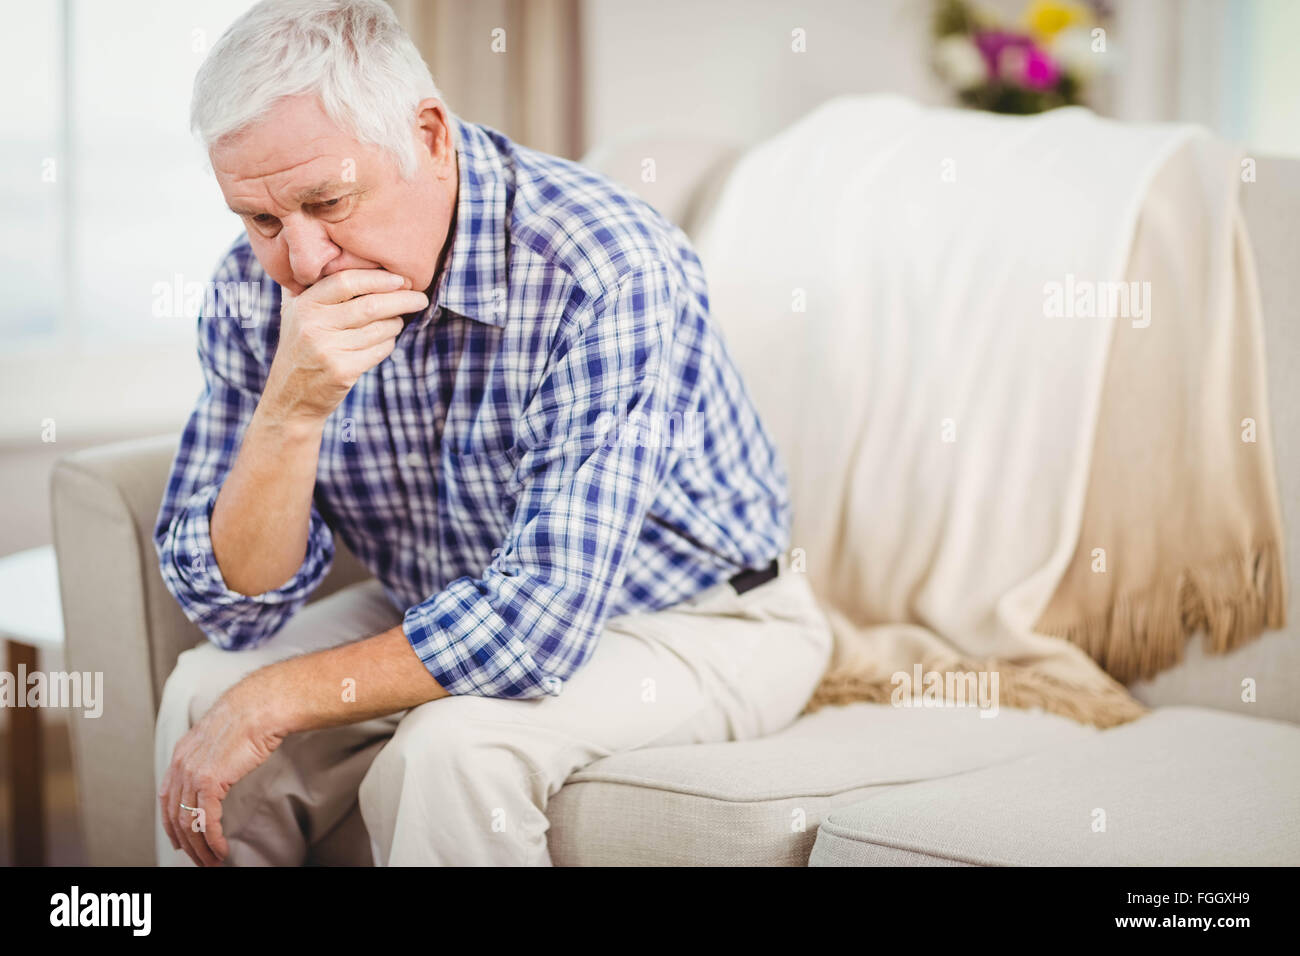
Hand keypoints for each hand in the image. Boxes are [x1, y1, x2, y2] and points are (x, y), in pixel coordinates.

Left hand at [158, 680, 284, 866]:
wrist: (260, 707)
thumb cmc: (251, 716)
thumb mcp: (221, 735)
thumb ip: (213, 753)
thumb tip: (222, 766)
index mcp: (182, 753)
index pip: (166, 797)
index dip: (171, 822)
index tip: (179, 839)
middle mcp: (181, 764)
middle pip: (174, 815)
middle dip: (185, 843)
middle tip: (198, 858)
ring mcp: (192, 773)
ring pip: (188, 823)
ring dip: (199, 847)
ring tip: (211, 860)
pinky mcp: (209, 781)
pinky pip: (205, 821)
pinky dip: (212, 840)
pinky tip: (220, 849)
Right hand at [263, 269, 428, 423]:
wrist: (289, 397)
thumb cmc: (300, 348)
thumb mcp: (294, 313)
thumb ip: (309, 285)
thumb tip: (337, 252)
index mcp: (303, 304)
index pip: (347, 281)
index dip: (378, 278)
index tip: (401, 279)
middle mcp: (313, 325)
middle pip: (370, 305)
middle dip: (402, 300)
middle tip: (420, 298)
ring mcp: (327, 349)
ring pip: (380, 329)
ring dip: (396, 323)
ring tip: (399, 320)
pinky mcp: (342, 371)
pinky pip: (380, 350)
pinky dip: (389, 343)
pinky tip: (387, 340)